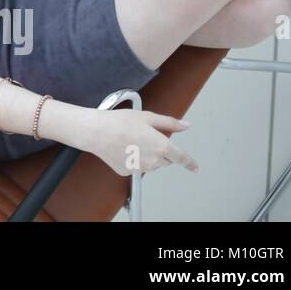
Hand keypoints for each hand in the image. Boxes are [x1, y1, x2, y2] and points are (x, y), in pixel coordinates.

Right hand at [82, 108, 197, 176]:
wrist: (96, 132)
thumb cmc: (119, 122)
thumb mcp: (147, 116)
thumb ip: (169, 123)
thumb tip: (185, 126)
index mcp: (162, 147)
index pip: (182, 158)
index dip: (190, 163)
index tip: (194, 167)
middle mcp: (154, 161)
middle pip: (165, 160)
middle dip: (160, 151)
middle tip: (145, 136)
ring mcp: (141, 169)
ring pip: (151, 164)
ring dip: (147, 155)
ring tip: (130, 140)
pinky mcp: (127, 172)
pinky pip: (136, 167)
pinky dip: (133, 159)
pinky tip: (122, 148)